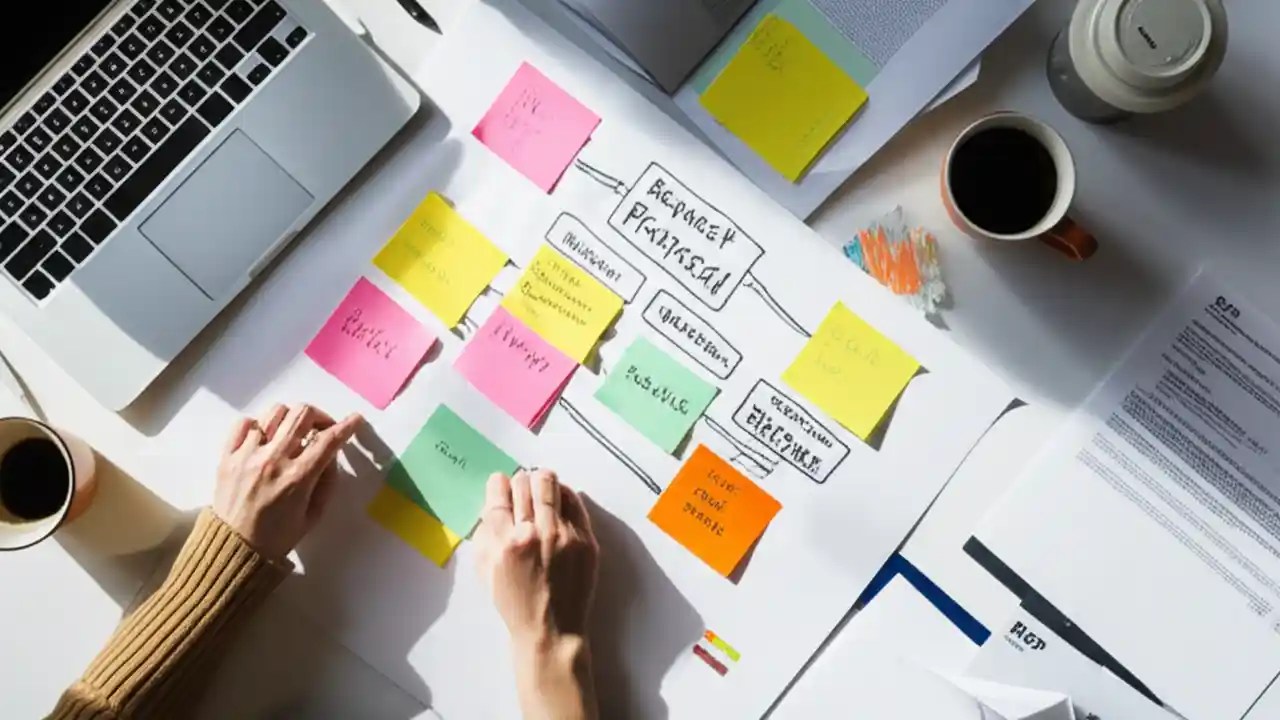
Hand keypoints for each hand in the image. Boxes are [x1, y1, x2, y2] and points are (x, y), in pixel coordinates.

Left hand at [214, 403, 361, 559]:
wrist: (234, 549)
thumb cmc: (279, 535)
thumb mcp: (314, 515)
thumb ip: (327, 482)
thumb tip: (330, 454)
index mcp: (298, 478)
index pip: (328, 440)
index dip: (346, 426)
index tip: (355, 419)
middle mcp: (273, 460)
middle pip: (302, 415)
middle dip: (319, 416)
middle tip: (321, 429)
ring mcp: (247, 455)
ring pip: (275, 413)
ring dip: (290, 419)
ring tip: (292, 433)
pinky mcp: (227, 456)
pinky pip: (244, 424)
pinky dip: (258, 426)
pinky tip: (263, 439)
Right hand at [475, 469, 599, 719]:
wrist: (552, 629)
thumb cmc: (515, 603)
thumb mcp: (486, 571)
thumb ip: (485, 535)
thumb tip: (491, 503)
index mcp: (507, 543)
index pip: (500, 495)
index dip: (498, 484)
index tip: (500, 483)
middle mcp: (535, 534)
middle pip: (525, 484)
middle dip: (520, 481)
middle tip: (521, 487)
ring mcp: (564, 536)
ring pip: (550, 485)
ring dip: (542, 482)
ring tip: (541, 485)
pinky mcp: (585, 540)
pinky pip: (574, 503)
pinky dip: (564, 495)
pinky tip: (559, 497)